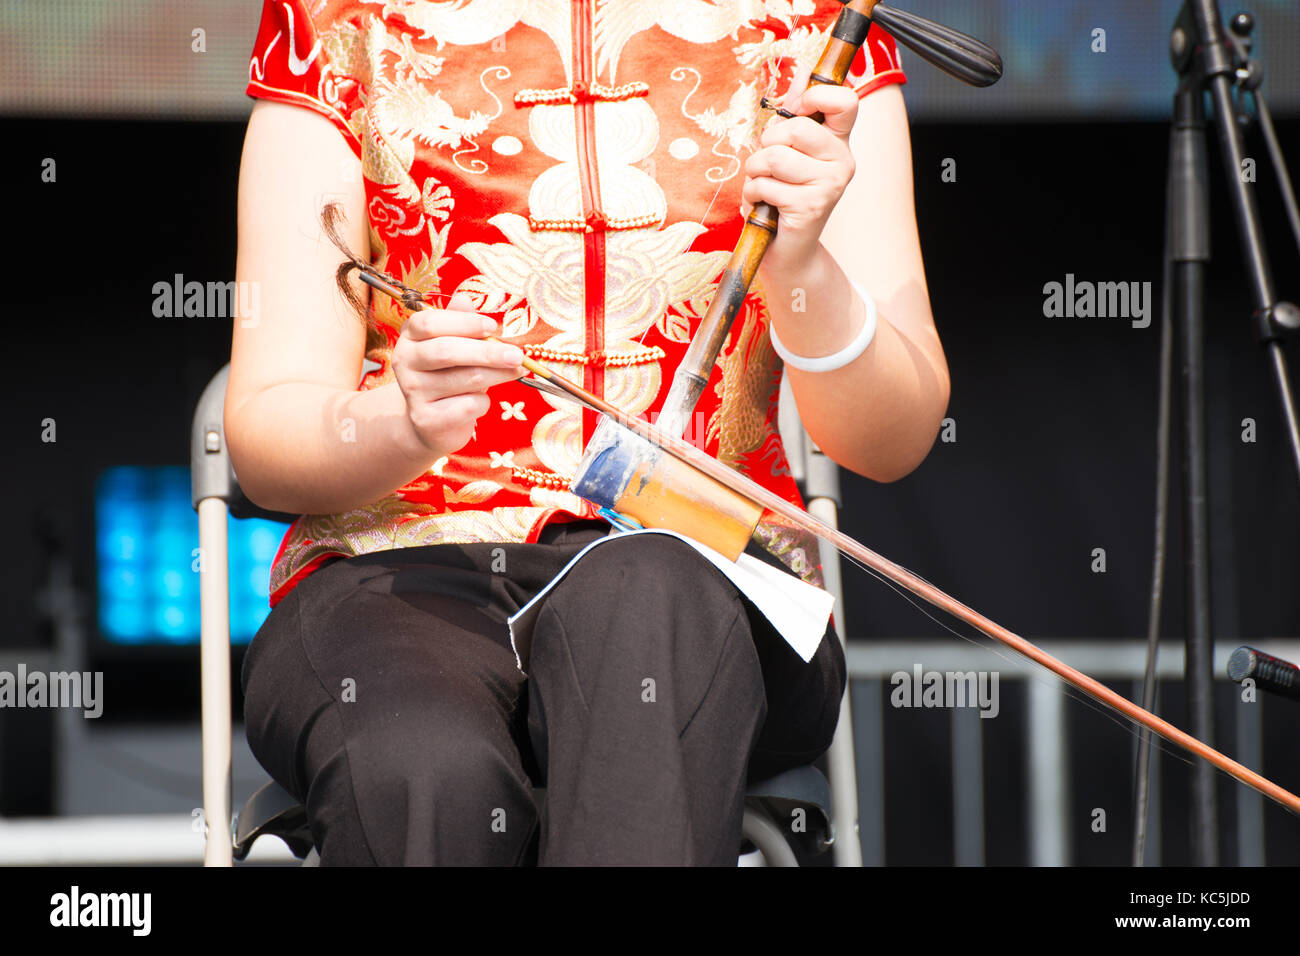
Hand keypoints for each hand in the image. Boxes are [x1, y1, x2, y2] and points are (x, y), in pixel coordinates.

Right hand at [390, 291, 526, 457]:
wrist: (432, 423)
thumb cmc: (450, 375)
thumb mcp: (456, 345)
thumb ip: (460, 322)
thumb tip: (465, 299)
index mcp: (410, 337)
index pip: (429, 323)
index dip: (463, 323)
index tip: (492, 326)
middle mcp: (405, 361)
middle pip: (445, 351)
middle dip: (487, 352)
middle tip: (517, 355)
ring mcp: (413, 392)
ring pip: (463, 379)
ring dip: (496, 375)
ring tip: (516, 371)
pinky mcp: (426, 419)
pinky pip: (467, 405)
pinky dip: (483, 402)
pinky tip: (482, 400)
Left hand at [740, 64, 858, 279]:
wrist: (787, 250)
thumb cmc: (783, 195)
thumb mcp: (788, 151)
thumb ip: (794, 114)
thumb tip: (801, 71)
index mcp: (839, 141)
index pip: (846, 101)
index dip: (816, 96)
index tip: (798, 110)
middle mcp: (842, 161)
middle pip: (794, 129)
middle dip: (766, 144)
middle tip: (767, 165)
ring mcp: (830, 185)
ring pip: (775, 157)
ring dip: (755, 172)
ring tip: (762, 186)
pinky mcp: (811, 207)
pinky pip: (766, 185)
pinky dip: (753, 195)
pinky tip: (764, 206)